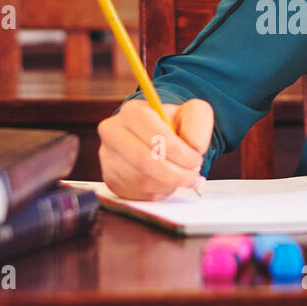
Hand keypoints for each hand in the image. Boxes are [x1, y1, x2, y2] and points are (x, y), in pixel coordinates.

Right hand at [97, 98, 213, 199]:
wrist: (157, 136)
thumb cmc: (173, 124)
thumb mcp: (192, 113)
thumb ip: (197, 123)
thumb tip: (194, 147)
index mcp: (132, 111)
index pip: (155, 136)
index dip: (181, 153)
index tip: (196, 159)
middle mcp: (113, 133)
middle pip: (145, 162)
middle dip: (176, 173)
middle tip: (193, 174)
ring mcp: (109, 158)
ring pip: (142, 181)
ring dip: (170, 184)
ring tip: (182, 176)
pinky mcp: (111, 179)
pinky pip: (138, 194)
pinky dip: (159, 192)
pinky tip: (167, 181)